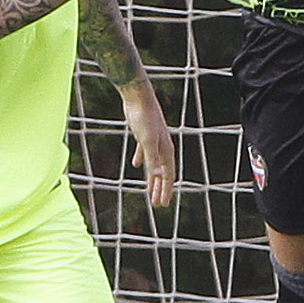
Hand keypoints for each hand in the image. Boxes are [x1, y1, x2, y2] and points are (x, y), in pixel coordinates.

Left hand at [121, 84, 176, 210]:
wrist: (138, 98)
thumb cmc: (144, 118)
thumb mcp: (147, 141)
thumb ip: (152, 158)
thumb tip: (158, 174)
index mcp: (166, 150)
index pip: (168, 175)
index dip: (165, 190)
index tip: (162, 204)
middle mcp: (162, 147)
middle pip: (162, 172)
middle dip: (160, 188)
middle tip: (157, 204)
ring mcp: (153, 141)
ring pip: (154, 164)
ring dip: (152, 177)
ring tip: (149, 190)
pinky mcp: (143, 134)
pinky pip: (144, 152)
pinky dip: (141, 159)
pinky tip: (136, 164)